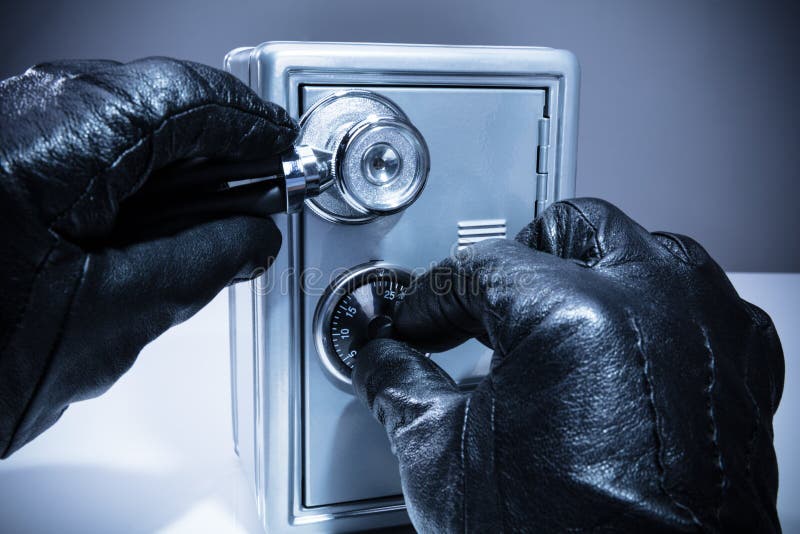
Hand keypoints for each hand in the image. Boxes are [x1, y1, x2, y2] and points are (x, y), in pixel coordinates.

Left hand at [0, 58, 296, 456]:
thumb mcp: (106, 322)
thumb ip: (199, 267)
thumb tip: (251, 237)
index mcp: (49, 149)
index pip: (181, 102)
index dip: (248, 124)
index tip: (284, 147)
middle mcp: (19, 121)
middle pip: (151, 103)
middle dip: (216, 146)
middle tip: (259, 189)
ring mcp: (3, 138)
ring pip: (119, 125)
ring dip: (176, 167)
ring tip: (213, 217)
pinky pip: (85, 149)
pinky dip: (133, 180)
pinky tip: (153, 223)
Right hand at [352, 198, 783, 531]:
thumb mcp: (442, 464)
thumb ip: (398, 387)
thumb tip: (380, 360)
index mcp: (572, 315)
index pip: (476, 270)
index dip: (429, 301)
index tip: (416, 327)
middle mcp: (654, 305)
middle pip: (566, 227)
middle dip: (513, 261)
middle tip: (482, 307)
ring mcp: (707, 330)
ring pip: (644, 247)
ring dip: (591, 269)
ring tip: (551, 314)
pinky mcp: (739, 367)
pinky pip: (699, 300)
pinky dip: (654, 309)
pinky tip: (620, 344)